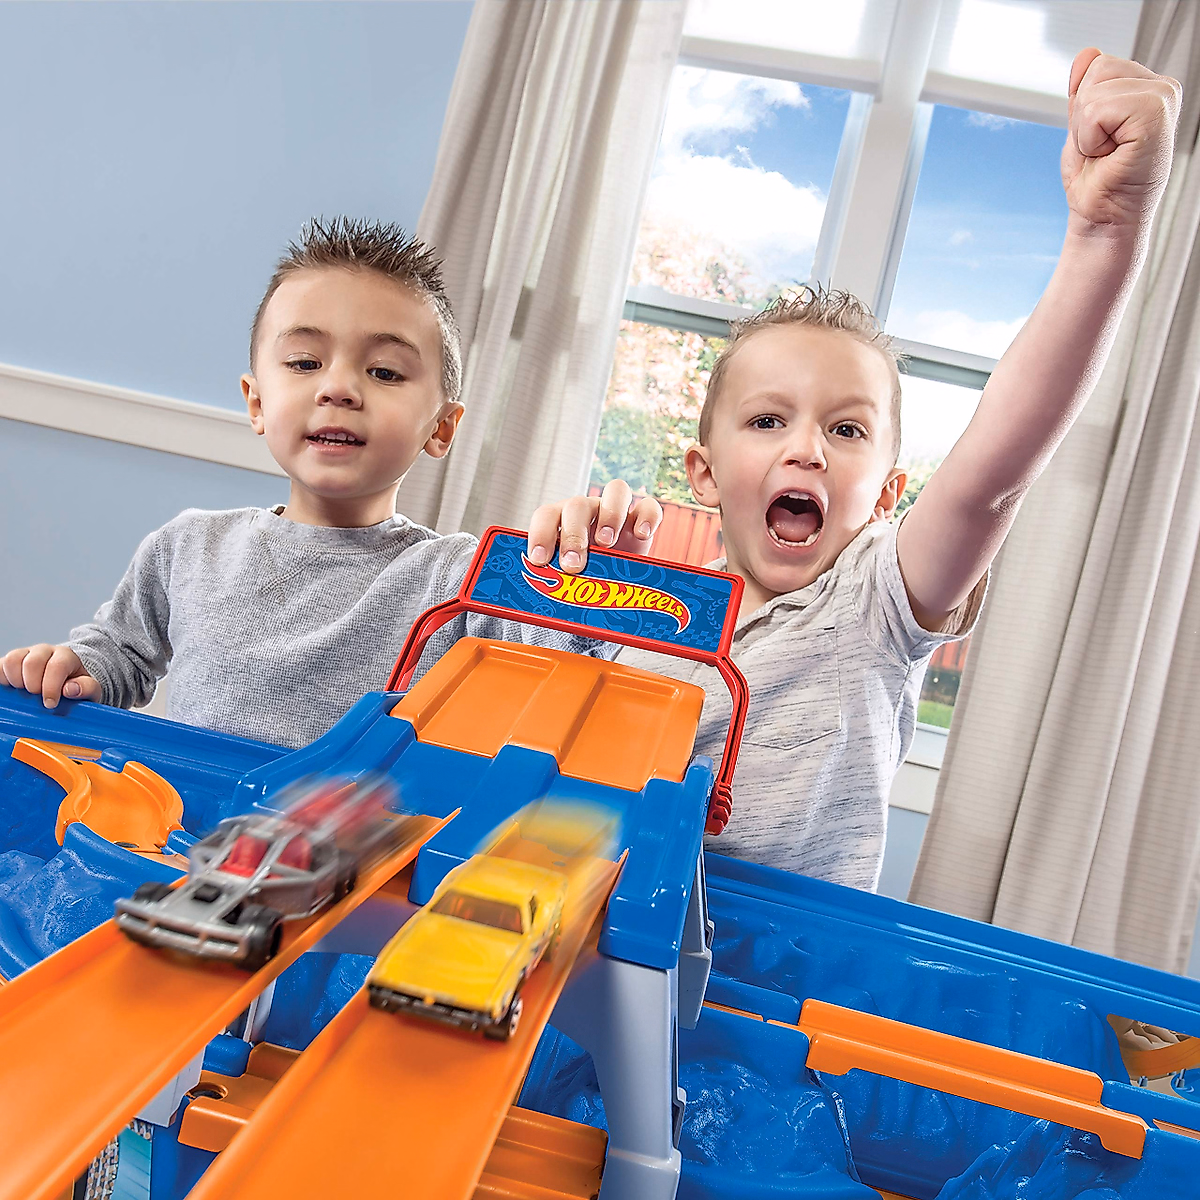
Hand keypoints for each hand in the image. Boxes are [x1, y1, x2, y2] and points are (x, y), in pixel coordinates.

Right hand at [0, 644, 100, 707]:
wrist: (69, 678)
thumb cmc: (78, 685)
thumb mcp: (90, 689)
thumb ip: (86, 688)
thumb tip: (70, 689)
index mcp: (66, 656)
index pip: (56, 666)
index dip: (51, 687)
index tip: (50, 703)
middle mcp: (45, 651)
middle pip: (32, 662)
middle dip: (33, 684)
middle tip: (38, 697)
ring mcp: (27, 653)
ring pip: (13, 660)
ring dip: (16, 680)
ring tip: (25, 692)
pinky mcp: (13, 660)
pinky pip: (0, 664)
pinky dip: (2, 677)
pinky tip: (11, 688)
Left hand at [527, 479, 663, 573]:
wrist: (618, 579)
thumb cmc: (586, 578)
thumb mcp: (570, 580)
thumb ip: (559, 583)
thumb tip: (542, 603)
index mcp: (562, 521)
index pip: (546, 515)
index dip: (541, 534)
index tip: (539, 559)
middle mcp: (588, 511)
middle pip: (578, 505)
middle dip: (574, 536)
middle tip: (573, 565)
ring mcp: (617, 511)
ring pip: (616, 492)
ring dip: (610, 516)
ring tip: (607, 543)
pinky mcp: (643, 519)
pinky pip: (650, 506)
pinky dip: (648, 517)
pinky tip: (642, 535)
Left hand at [1062, 49, 1180, 238]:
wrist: (1103, 218)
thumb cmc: (1097, 180)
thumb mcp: (1081, 127)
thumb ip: (1084, 90)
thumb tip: (1086, 54)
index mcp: (1145, 87)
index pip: (1096, 64)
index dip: (1082, 107)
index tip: (1098, 138)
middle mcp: (1160, 88)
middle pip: (1096, 70)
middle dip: (1083, 116)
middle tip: (1102, 148)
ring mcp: (1162, 98)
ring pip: (1095, 91)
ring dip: (1086, 130)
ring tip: (1107, 152)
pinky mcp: (1155, 114)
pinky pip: (1097, 110)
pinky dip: (1091, 138)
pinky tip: (1110, 154)